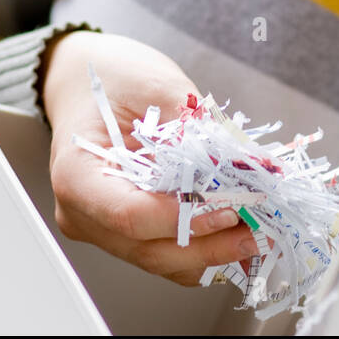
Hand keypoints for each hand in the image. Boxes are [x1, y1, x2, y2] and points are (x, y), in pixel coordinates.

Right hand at [41, 30, 265, 282]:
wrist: (91, 81)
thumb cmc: (115, 79)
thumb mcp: (157, 87)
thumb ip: (196, 128)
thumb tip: (244, 162)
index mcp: (77, 174)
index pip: (131, 214)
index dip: (185, 217)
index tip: (231, 208)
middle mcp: (84, 213)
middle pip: (150, 249)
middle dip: (211, 245)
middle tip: (260, 231)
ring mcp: (103, 229)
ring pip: (162, 259)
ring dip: (214, 252)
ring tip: (259, 235)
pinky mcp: (125, 232)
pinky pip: (166, 251)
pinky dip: (203, 247)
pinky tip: (237, 234)